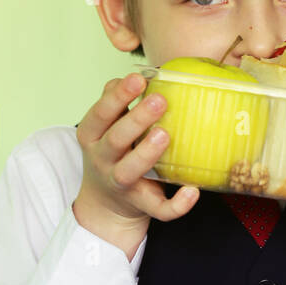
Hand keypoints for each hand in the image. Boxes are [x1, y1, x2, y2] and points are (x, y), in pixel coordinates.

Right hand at [74, 72, 198, 256]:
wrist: (105, 205)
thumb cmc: (112, 153)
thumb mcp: (105, 127)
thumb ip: (116, 102)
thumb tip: (135, 75)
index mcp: (93, 136)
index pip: (100, 114)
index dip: (117, 96)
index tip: (137, 78)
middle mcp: (102, 160)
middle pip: (115, 140)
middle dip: (135, 120)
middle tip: (159, 101)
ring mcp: (121, 184)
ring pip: (130, 172)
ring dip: (146, 154)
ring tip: (165, 135)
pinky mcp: (141, 205)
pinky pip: (159, 209)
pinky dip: (176, 204)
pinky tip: (193, 191)